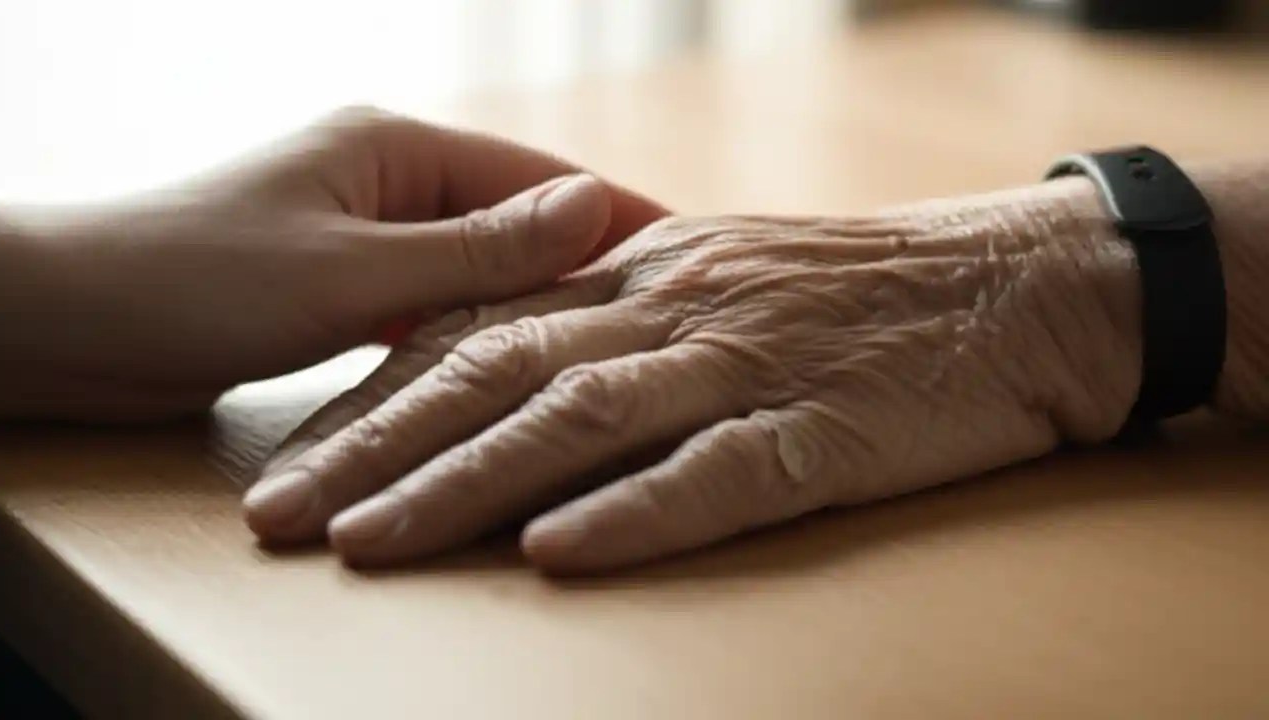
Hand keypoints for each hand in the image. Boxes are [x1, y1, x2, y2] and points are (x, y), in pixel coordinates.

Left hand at [0, 106, 664, 419]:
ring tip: (608, 353)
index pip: (537, 179)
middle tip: (665, 319)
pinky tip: (514, 375)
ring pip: (474, 275)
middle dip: (583, 271)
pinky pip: (430, 309)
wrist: (62, 323)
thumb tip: (593, 209)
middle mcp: (386, 181)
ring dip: (528, 311)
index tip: (693, 254)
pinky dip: (471, 337)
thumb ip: (477, 253)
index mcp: (395, 148)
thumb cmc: (192, 281)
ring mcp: (362, 234)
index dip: (618, 218)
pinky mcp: (337, 288)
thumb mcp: (351, 273)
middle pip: (513, 226)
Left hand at [244, 177, 1143, 572]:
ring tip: (372, 547)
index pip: (477, 330)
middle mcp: (671, 307)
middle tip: (284, 518)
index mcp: (640, 269)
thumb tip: (515, 355)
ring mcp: (742, 364)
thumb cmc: (861, 290)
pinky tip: (557, 552)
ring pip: (577, 420)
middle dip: (376, 448)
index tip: (299, 461)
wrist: (1013, 288)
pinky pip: (716, 473)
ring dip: (463, 484)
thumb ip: (619, 309)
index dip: (376, 398)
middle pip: (495, 373)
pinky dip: (633, 512)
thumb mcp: (720, 270)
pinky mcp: (820, 428)